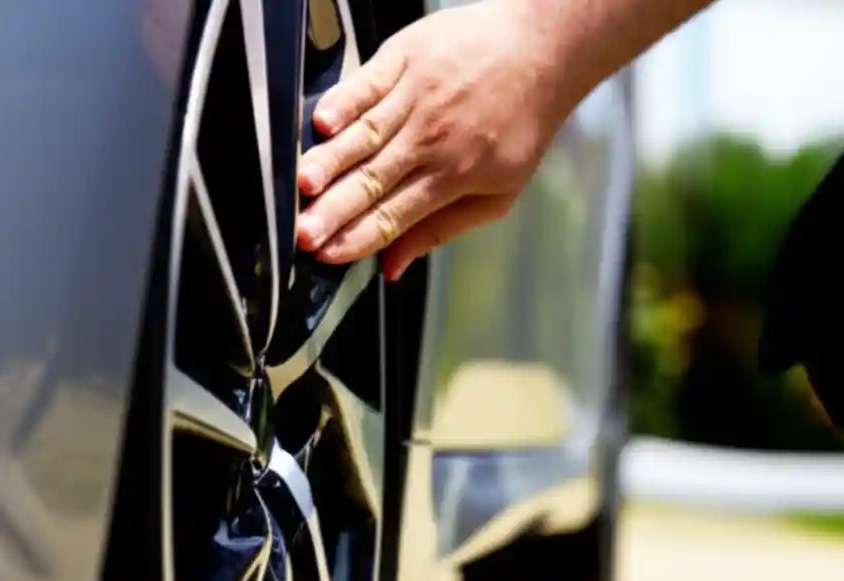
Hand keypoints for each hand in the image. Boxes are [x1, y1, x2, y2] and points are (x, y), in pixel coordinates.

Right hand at [295, 0, 577, 280]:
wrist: (541, 50)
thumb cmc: (519, 124)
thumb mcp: (496, 193)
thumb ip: (438, 231)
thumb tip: (391, 268)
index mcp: (453, 176)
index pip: (394, 216)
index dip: (356, 238)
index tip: (325, 255)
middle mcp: (431, 139)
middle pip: (372, 181)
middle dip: (333, 211)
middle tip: (301, 234)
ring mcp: (417, 96)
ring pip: (364, 136)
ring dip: (330, 161)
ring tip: (302, 184)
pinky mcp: (405, 58)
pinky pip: (366, 84)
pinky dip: (344, 102)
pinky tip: (322, 122)